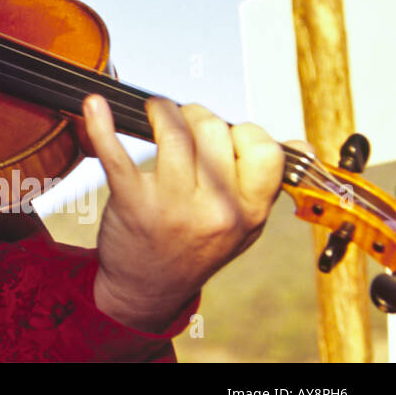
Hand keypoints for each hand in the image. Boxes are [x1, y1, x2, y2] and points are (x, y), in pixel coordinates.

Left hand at [80, 94, 283, 332]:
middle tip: (183, 123)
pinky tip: (95, 106)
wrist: (148, 288)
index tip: (223, 135)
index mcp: (251, 212)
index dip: (243, 131)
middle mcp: (217, 209)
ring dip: (161, 109)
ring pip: (174, 129)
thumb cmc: (197, 246)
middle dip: (196, 115)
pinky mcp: (132, 203)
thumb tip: (301, 144)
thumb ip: (266, 185)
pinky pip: (116, 153)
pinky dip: (101, 125)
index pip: (264, 149)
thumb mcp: (245, 226)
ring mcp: (174, 205)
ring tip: (154, 111)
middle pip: (214, 129)